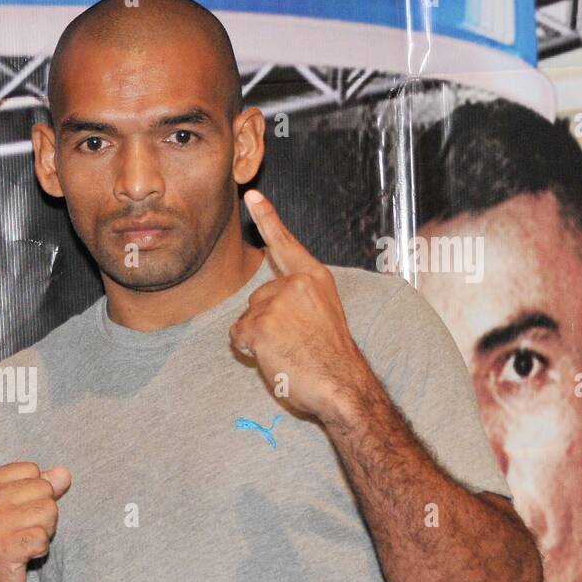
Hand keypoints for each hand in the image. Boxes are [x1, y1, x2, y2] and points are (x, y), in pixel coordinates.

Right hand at [0, 462, 71, 581]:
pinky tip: (25, 555)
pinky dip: (40, 549)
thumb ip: (38, 485)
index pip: (33, 470)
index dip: (35, 492)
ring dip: (43, 531)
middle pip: (44, 489)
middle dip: (43, 512)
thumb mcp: (12, 506)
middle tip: (22, 530)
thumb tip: (65, 474)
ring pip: (49, 512)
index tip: (17, 512)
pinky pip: (43, 538)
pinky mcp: (5, 549)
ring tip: (24, 542)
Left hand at [229, 189, 370, 422]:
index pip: (286, 245)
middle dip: (266, 321)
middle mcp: (296, 284)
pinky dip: (249, 350)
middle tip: (296, 343)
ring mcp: (276, 303)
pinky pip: (238, 336)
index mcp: (315, 279)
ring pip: (246, 318)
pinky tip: (275, 357)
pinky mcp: (260, 325)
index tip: (251, 195)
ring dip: (258, 338)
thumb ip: (299, 301)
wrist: (343, 386)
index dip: (267, 219)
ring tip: (289, 351)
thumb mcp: (323, 316)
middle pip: (258, 298)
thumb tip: (268, 307)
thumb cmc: (333, 359)